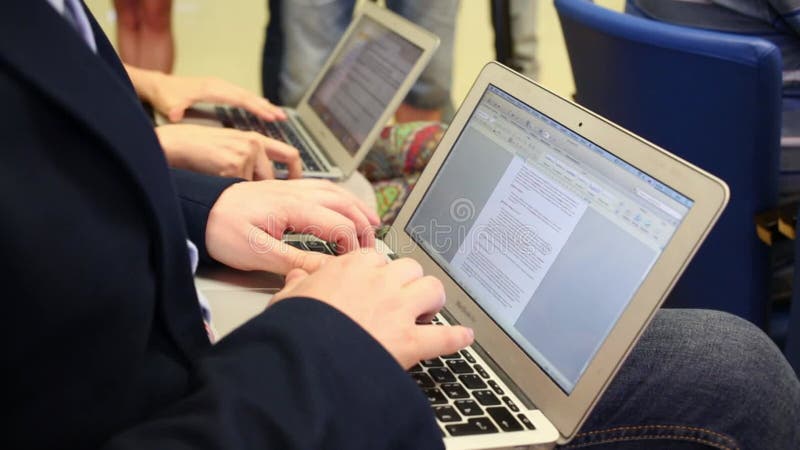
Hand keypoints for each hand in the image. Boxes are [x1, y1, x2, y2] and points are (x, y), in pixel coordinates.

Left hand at [126, 64, 285, 121]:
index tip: (270, 116)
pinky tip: (262, 107)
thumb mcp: (168, 104)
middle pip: (248, 96)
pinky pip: (241, 96)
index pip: (240, 98)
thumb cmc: (165, 95)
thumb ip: (174, 109)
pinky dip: (253, 102)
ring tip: (278, 115)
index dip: (256, 108)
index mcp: (212, 89)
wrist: (158, 86)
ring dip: (262, 105)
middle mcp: (219, 86)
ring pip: (246, 95)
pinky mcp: (219, 90)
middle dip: (266, 107)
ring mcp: (220, 87)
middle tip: (282, 117)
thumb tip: (176, 114)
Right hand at [155, 124, 302, 179]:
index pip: (290, 154)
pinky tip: (214, 182)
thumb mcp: (231, 147)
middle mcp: (253, 144)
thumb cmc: (199, 149)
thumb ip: (251, 160)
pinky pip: (239, 189)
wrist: (175, 145)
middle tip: (254, 200)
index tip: (295, 185)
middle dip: (262, 192)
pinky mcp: (232, 165)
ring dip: (242, 192)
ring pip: (255, 186)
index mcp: (255, 139)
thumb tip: (269, 183)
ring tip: (223, 185)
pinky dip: (228, 192)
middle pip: (271, 178)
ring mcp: (244, 154)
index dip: (297, 173)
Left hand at [206, 179, 380, 273]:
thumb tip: (328, 268)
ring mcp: (290, 188)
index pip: (339, 224)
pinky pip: (322, 187)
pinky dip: (340, 196)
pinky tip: (343, 203)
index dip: (353, 245)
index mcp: (292, 208)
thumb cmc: (220, 230)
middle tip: (371, 247)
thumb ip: (297, 260)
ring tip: (371, 221)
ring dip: (357, 207)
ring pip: (336, 192)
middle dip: (363, 226)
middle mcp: (295, 193)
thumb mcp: (257, 253)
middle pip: (344, 204)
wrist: (197, 209)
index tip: (355, 263)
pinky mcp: (283, 189)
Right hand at [271, 251, 474, 368]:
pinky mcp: (410, 342)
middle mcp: (381, 283)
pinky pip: (444, 336)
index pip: (377, 258)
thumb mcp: (288, 299)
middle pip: (410, 268)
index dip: (378, 272)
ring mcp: (398, 311)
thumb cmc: (295, 329)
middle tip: (400, 298)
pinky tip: (463, 337)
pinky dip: (455, 338)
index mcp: (352, 268)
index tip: (374, 283)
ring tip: (425, 311)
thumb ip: (299, 283)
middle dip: (407, 282)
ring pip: (432, 289)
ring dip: (431, 301)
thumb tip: (298, 275)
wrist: (303, 360)